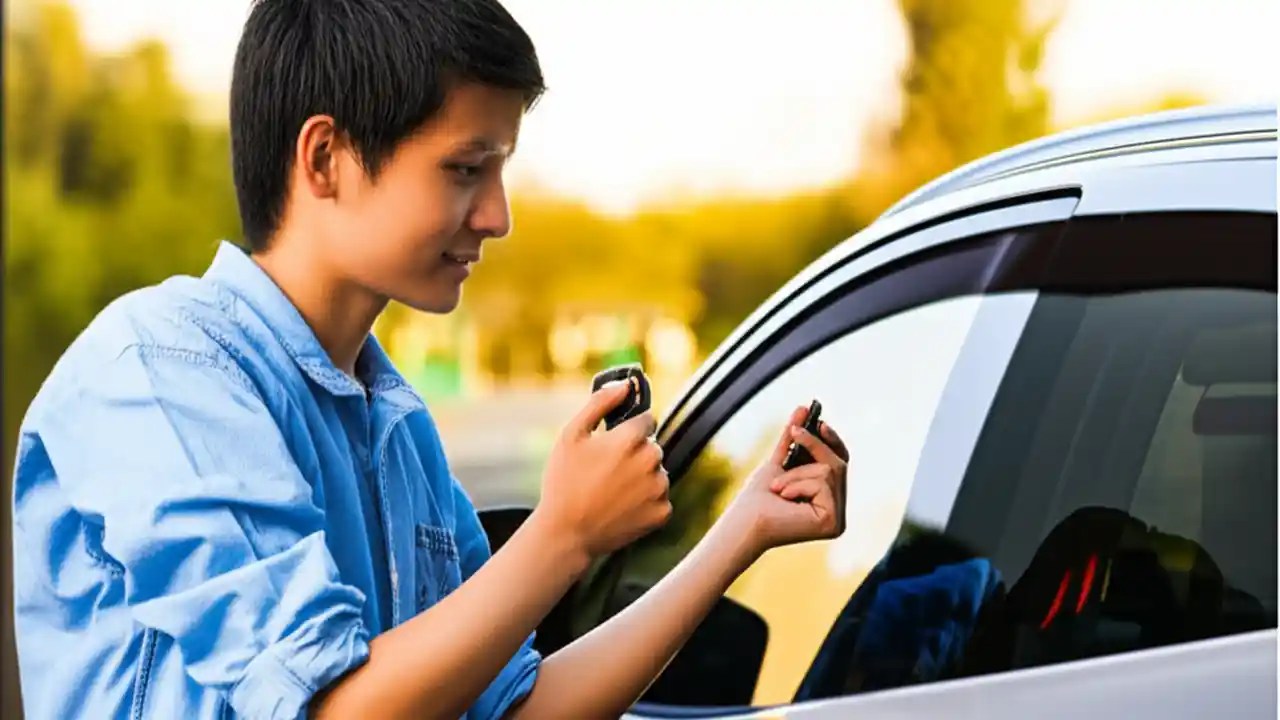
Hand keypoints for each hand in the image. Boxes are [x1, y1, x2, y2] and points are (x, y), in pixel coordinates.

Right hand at [534, 382, 671, 559]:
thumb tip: (624, 384)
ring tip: (612, 492)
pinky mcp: (662, 513)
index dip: (627, 431)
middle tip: (606, 472)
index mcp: (632, 438)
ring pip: (657, 473)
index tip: (611, 445)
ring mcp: (659, 488)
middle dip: (635, 454)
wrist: (567, 533)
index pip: (646, 420)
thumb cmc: (564, 481)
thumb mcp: (571, 435)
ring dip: (642, 478)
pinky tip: (622, 508)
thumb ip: (599, 403)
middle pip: (652, 447)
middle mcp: (652, 460)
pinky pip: (660, 498)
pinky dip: (646, 502)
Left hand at [723, 405, 849, 555]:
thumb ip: (793, 438)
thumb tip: (803, 408)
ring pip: (830, 471)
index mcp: (828, 500)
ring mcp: (838, 520)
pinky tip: (785, 498)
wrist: (743, 521)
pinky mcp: (834, 524)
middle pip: (838, 463)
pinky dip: (799, 485)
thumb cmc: (758, 497)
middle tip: (793, 433)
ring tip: (778, 486)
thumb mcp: (778, 461)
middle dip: (813, 446)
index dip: (832, 442)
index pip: (839, 464)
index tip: (819, 422)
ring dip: (797, 473)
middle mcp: (837, 511)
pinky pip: (824, 484)